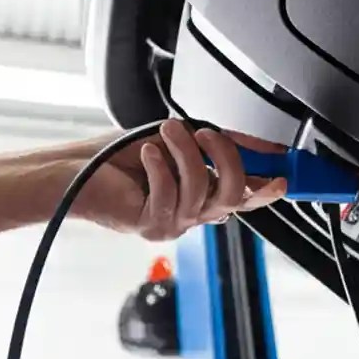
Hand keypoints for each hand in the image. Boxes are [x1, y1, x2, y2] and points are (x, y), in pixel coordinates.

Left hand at [76, 120, 287, 239]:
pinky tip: (145, 155)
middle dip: (225, 155)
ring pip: (201, 188)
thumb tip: (257, 141)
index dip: (268, 187)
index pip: (246, 196)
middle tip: (204, 132)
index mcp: (202, 196)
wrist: (75, 169)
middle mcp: (192, 214)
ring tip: (164, 133)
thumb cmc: (118, 157)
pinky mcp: (151, 226)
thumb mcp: (179, 139)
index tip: (283, 171)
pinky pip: (171, 194)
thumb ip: (217, 142)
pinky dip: (159, 166)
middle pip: (234, 194)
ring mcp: (173, 223)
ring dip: (184, 151)